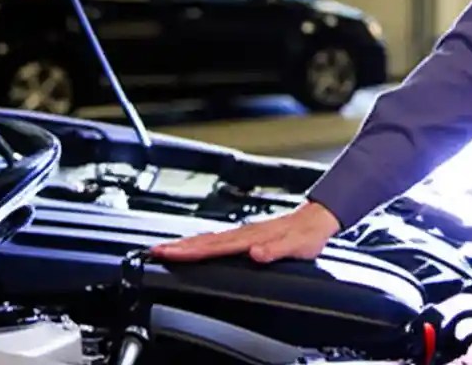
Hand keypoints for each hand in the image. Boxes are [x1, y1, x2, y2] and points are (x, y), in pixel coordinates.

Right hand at [150, 200, 341, 263]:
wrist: (317, 220)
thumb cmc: (308, 235)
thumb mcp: (297, 246)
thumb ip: (276, 249)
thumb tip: (256, 253)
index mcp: (251, 237)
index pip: (215, 246)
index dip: (190, 251)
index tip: (167, 252)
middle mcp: (244, 233)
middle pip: (205, 241)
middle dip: (179, 246)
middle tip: (154, 250)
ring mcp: (244, 233)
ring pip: (209, 239)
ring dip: (186, 244)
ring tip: (165, 248)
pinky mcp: (246, 235)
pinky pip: (217, 239)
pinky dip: (201, 243)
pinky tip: (194, 247)